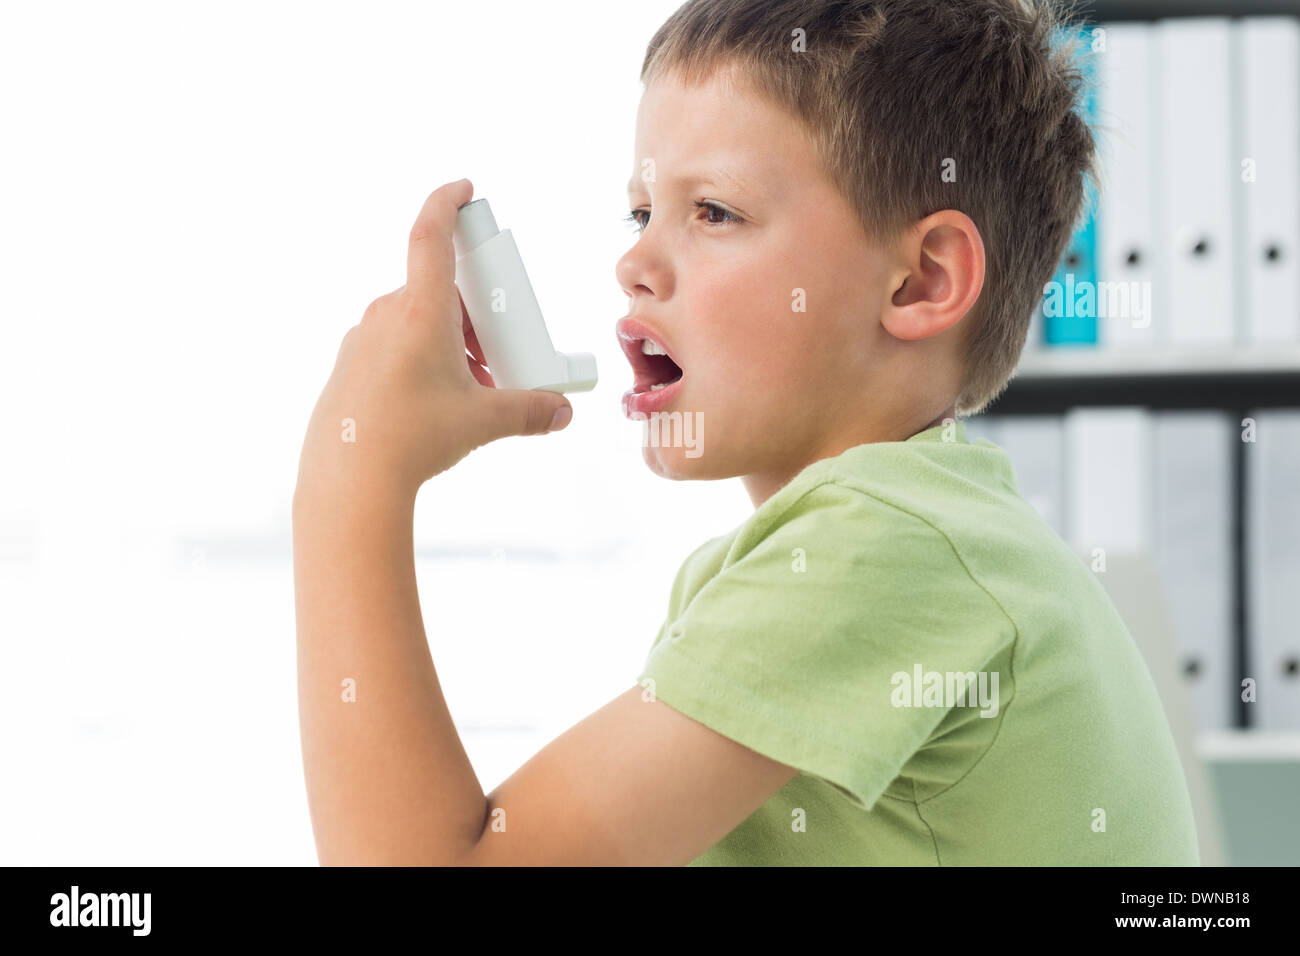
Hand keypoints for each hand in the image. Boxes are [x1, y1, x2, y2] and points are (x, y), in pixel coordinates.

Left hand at [296, 178, 573, 501]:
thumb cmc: (412, 438)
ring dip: (450, 342)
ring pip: (415, 322)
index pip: (430, 235)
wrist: (349, 477)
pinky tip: (437, 403)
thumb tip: (562, 413)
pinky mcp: (349, 367)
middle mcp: (387, 315)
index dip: (446, 203)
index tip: (464, 189)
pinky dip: (423, 361)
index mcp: (421, 311)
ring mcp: (363, 340)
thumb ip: (529, 411)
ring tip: (474, 388)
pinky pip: (393, 347)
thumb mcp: (483, 422)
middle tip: (499, 350)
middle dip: (474, 314)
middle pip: (437, 291)